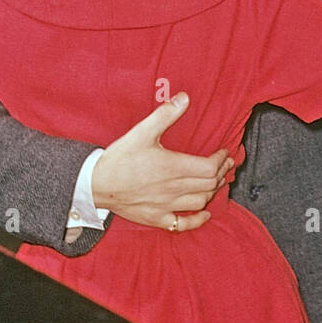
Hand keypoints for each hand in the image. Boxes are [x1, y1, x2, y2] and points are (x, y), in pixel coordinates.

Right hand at [91, 92, 233, 231]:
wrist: (95, 185)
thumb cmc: (119, 158)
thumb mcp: (142, 131)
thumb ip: (165, 114)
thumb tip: (184, 98)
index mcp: (173, 167)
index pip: (209, 167)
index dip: (221, 160)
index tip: (224, 152)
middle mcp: (173, 189)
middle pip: (209, 184)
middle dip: (221, 172)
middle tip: (226, 163)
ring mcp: (166, 206)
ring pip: (200, 201)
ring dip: (212, 191)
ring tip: (216, 181)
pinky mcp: (156, 218)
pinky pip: (183, 224)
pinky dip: (197, 220)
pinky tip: (204, 214)